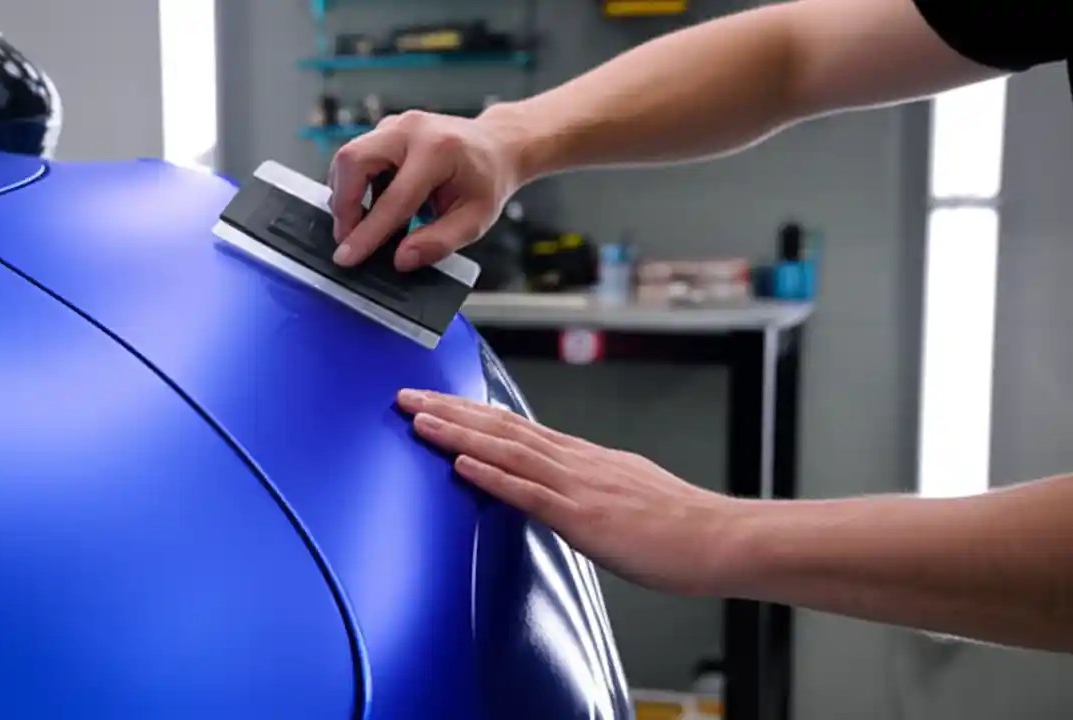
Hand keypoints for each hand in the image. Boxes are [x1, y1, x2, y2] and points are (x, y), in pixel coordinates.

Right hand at [328, 107, 527, 270]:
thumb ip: (439, 242)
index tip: (347, 257)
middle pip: (353, 160)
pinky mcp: (385, 130)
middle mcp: (411, 130)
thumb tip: (401, 259)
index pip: (394, 198)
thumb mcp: (475, 219)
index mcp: (439, 151)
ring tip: (363, 225)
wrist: (496, 145)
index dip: (368, 232)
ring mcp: (395, 125)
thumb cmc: (487, 181)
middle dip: (344, 204)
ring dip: (346, 195)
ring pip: (348, 157)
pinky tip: (376, 205)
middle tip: (348, 237)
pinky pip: (357, 157)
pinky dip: (356, 185)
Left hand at [397, 389, 744, 595]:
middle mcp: (575, 461)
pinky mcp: (584, 518)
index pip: (516, 426)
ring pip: (507, 451)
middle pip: (501, 427)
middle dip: (450, 411)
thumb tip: (559, 486)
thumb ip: (587, 486)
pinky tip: (461, 464)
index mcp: (583, 457)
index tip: (436, 401)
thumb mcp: (625, 491)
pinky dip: (492, 475)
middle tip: (407, 396)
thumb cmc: (680, 525)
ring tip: (418, 420)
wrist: (720, 539)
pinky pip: (529, 493)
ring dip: (458, 434)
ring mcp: (578, 487)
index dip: (471, 411)